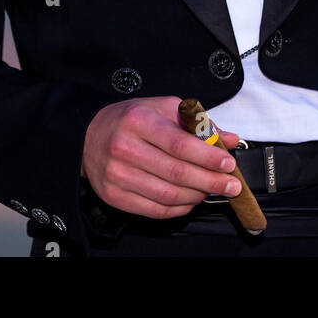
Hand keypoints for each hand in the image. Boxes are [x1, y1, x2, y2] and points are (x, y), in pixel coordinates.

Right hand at [81, 95, 241, 218]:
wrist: (87, 137)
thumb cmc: (130, 120)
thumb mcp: (161, 108)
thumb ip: (196, 122)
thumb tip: (227, 138)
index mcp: (138, 120)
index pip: (179, 144)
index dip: (207, 156)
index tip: (227, 163)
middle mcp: (125, 148)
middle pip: (176, 173)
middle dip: (210, 181)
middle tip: (230, 185)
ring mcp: (118, 175)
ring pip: (167, 195)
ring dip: (196, 196)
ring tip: (210, 190)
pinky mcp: (115, 196)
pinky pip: (154, 210)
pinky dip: (178, 209)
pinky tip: (190, 200)